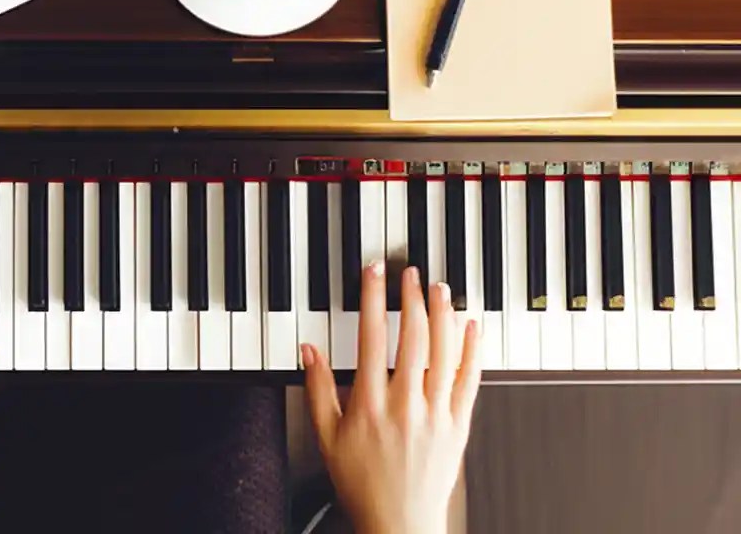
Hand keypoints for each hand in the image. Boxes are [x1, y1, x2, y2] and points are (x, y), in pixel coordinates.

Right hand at [301, 262, 481, 533]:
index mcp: (369, 404)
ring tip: (440, 288)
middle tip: (411, 273)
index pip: (372, 336)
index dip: (373, 298)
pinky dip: (472, 350)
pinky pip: (469, 380)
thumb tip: (309, 349)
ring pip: (444, 352)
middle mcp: (405, 405)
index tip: (374, 272)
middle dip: (412, 298)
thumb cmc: (360, 483)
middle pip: (413, 337)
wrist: (399, 523)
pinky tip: (471, 325)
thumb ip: (317, 389)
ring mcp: (436, 414)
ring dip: (443, 314)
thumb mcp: (326, 437)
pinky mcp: (459, 426)